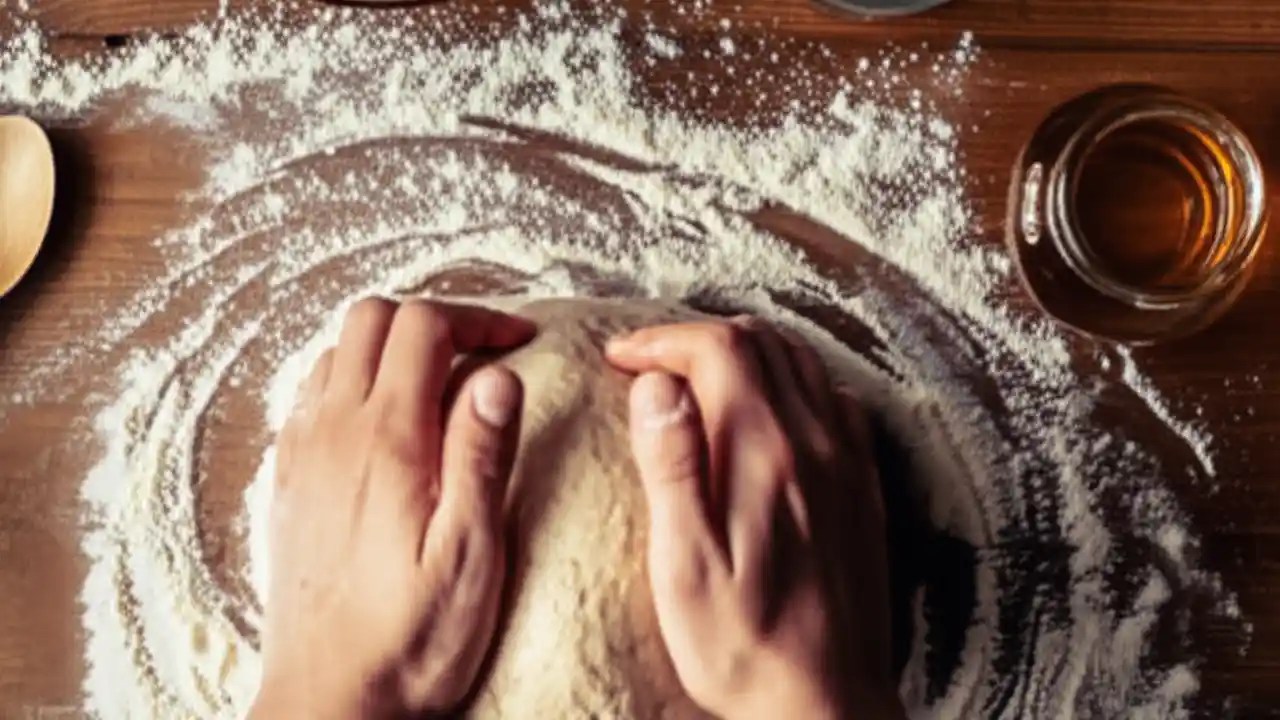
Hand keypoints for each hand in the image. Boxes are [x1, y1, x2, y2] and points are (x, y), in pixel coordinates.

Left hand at [251, 299, 534, 718]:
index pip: (423, 326)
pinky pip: (312, 394)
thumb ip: (482, 456)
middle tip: (482, 351)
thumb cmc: (410, 639)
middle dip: (434, 318)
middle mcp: (334, 432)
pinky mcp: (288, 479)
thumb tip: (500, 375)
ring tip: (440, 381)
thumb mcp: (470, 554)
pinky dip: (353, 378)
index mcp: (387, 440)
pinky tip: (387, 421)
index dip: (478, 318)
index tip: (519, 342)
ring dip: (390, 345)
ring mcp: (302, 452)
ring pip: (337, 349)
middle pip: (372, 318)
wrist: (328, 698)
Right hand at [607, 316, 900, 719]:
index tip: (621, 357)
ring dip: (746, 352)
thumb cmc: (743, 644)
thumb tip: (657, 385)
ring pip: (802, 363)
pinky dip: (794, 382)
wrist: (825, 702)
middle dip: (697, 337)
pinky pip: (835, 401)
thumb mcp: (684, 564)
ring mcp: (847, 462)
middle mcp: (815, 443)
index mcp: (765, 451)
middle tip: (649, 364)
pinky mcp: (864, 487)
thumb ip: (673, 465)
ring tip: (698, 375)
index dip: (663, 338)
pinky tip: (770, 412)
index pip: (719, 348)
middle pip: (762, 342)